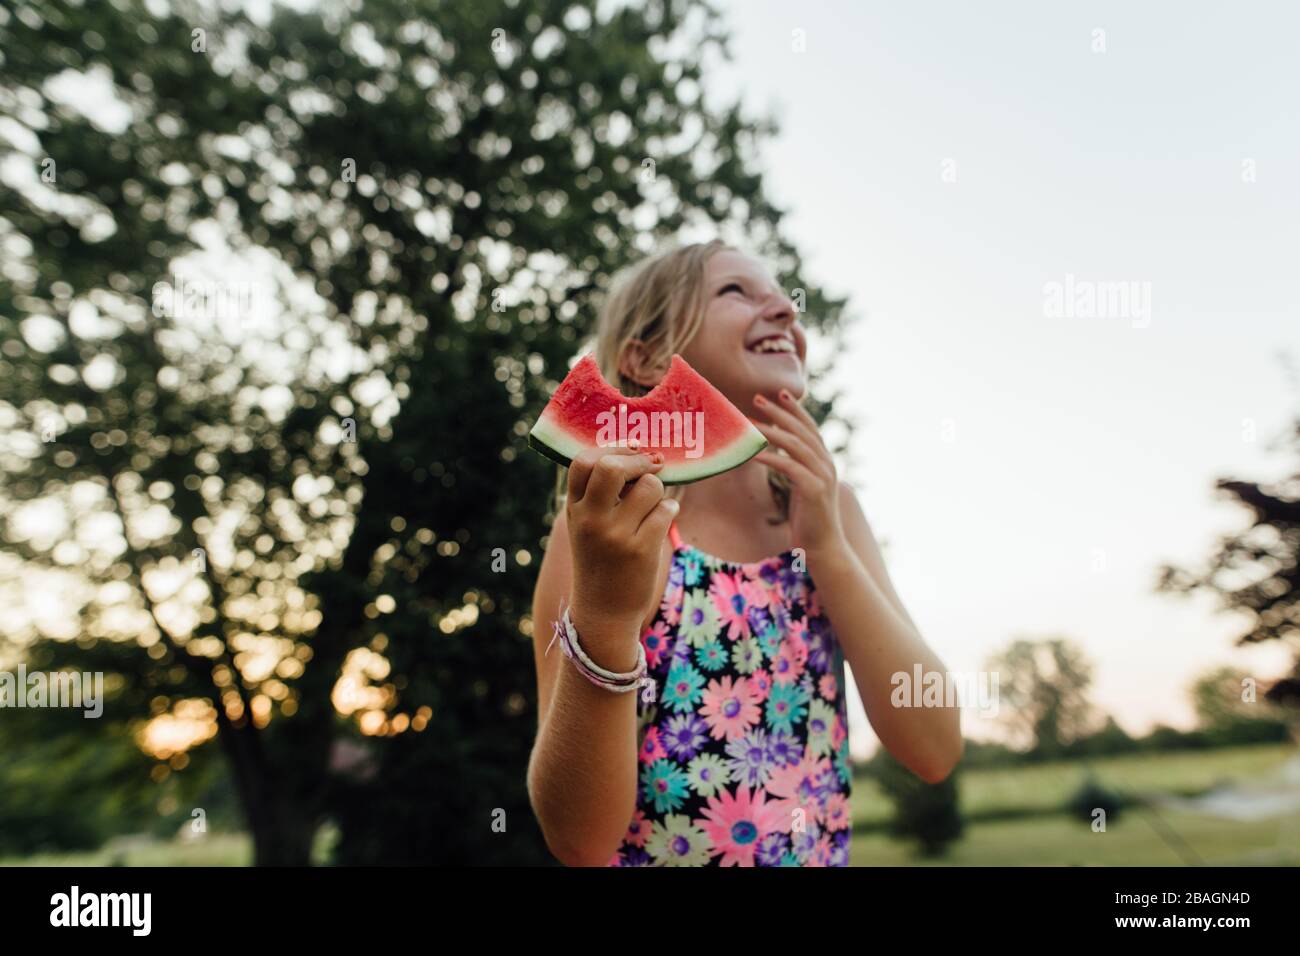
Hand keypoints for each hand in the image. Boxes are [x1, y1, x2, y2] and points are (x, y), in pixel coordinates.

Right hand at [565, 444, 678, 639]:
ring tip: (654, 505)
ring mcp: (616, 536)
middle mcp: (591, 520)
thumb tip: (640, 454)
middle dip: (638, 460)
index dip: (610, 448)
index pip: (583, 462)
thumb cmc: (600, 560)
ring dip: (658, 490)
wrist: (603, 612)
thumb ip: (600, 493)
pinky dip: (670, 509)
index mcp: (575, 510)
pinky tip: (662, 521)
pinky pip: (666, 509)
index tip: (629, 452)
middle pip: (613, 467)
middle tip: (651, 465)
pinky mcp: (641, 550)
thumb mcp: (586, 525)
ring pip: (649, 487)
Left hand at [751, 389, 847, 560]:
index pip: (809, 428)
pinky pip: (790, 467)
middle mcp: (826, 464)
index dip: (794, 409)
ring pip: (795, 445)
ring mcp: (822, 476)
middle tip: (758, 398)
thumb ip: (794, 467)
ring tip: (751, 423)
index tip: (778, 392)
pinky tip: (754, 453)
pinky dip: (771, 458)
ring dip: (771, 431)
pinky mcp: (814, 490)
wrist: (824, 548)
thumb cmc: (808, 519)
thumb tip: (775, 452)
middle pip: (801, 431)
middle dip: (780, 412)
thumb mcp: (802, 487)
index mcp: (824, 461)